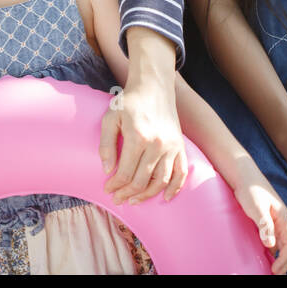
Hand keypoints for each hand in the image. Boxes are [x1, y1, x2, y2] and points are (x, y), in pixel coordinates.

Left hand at [99, 71, 187, 205]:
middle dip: (127, 194)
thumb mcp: (110, 118)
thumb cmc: (128, 102)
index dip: (115, 185)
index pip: (125, 173)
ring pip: (161, 181)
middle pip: (142, 181)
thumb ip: (106, 145)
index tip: (108, 190)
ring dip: (147, 195)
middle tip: (118, 199)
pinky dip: (175, 188)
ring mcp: (171, 146)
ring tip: (134, 200)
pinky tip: (165, 198)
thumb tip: (107, 171)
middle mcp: (157, 144)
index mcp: (138, 137)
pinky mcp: (180, 146)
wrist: (153, 87)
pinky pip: (181, 173)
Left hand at [232, 167, 286, 273]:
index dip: (285, 260)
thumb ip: (264, 225)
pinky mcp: (269, 220)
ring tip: (273, 269)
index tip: (275, 271)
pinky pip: (276, 239)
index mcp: (284, 219)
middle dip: (285, 263)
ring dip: (280, 258)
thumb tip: (271, 245)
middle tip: (275, 275)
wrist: (244, 175)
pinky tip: (267, 256)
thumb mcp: (257, 207)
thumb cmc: (250, 190)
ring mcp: (277, 221)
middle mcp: (283, 221)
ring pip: (283, 244)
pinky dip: (274, 251)